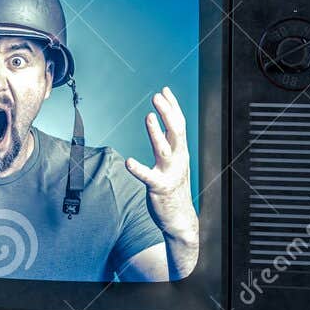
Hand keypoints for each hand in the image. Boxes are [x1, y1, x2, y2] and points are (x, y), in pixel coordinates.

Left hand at [124, 87, 198, 262]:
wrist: (181, 219)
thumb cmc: (174, 186)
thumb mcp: (175, 160)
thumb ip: (170, 141)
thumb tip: (164, 118)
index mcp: (181, 152)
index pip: (179, 124)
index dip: (173, 107)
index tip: (164, 89)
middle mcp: (178, 160)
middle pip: (176, 132)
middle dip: (167, 113)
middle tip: (157, 96)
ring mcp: (169, 174)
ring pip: (165, 150)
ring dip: (156, 133)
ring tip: (148, 117)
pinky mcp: (159, 188)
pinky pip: (148, 177)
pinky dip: (139, 169)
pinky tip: (129, 162)